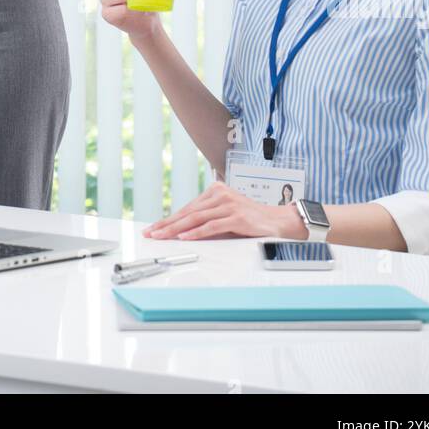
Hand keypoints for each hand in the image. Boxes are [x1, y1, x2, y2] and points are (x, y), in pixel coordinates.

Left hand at [143, 182, 307, 240]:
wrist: (277, 221)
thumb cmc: (250, 220)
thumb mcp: (225, 215)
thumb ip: (206, 219)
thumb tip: (181, 231)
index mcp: (215, 191)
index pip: (187, 208)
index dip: (169, 219)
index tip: (154, 228)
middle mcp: (220, 195)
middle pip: (188, 212)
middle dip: (167, 224)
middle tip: (151, 233)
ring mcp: (228, 205)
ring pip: (196, 219)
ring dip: (176, 229)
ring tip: (162, 236)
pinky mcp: (236, 216)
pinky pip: (212, 226)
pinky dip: (196, 232)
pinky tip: (185, 237)